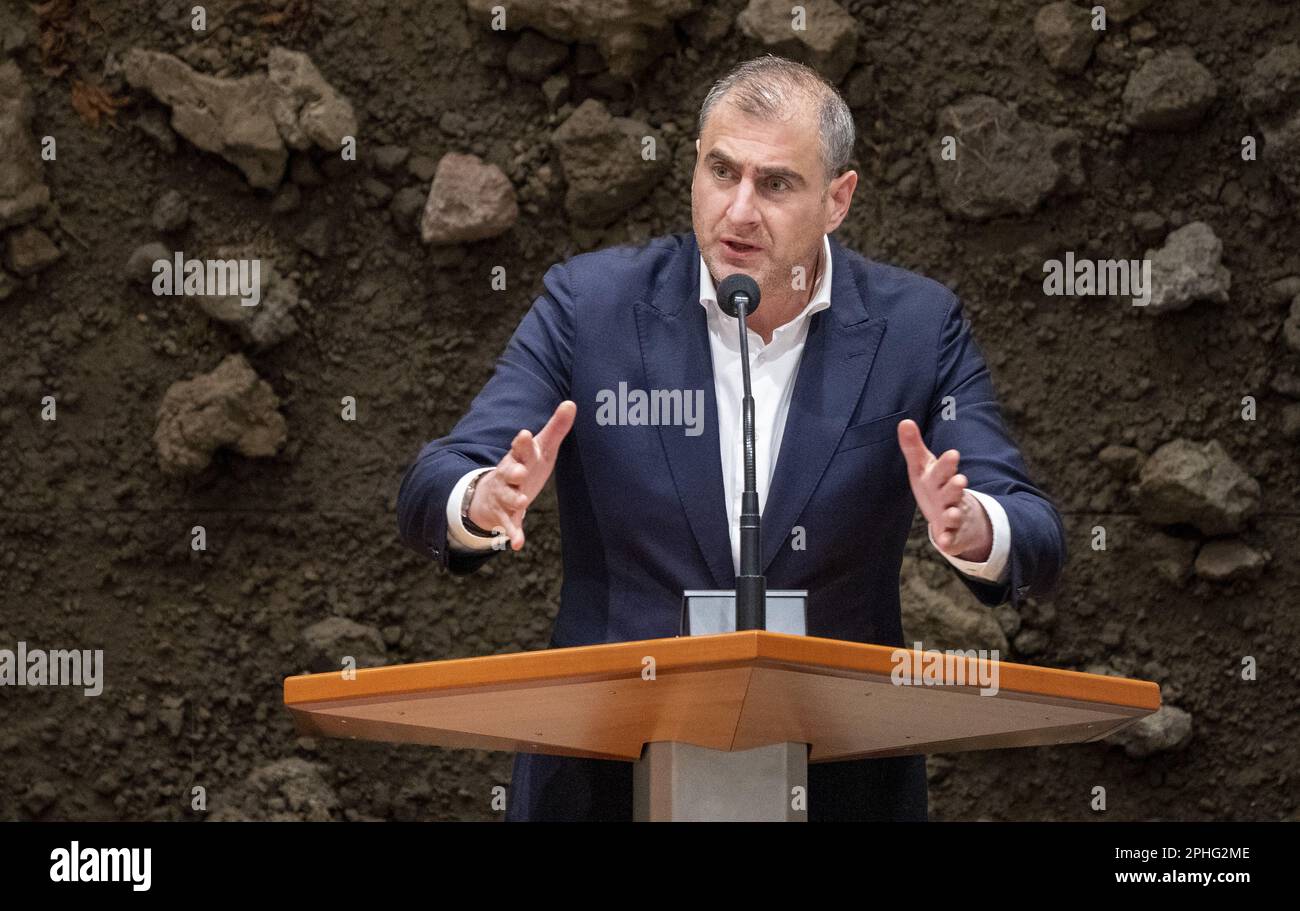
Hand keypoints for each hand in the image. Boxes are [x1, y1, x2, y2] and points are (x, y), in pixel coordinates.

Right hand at [469, 400, 575, 550]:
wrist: (489, 494)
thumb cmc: (523, 466)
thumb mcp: (541, 448)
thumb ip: (556, 428)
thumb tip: (571, 403)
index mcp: (519, 457)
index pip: (520, 447)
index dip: (523, 442)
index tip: (525, 435)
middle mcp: (508, 475)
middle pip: (509, 470)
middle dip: (513, 470)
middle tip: (520, 470)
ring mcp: (504, 495)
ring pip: (507, 496)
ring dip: (514, 499)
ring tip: (522, 502)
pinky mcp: (504, 516)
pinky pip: (508, 525)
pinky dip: (513, 534)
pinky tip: (517, 544)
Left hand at [897, 418, 991, 561]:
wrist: (961, 516)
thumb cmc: (936, 486)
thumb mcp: (924, 467)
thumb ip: (913, 447)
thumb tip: (904, 421)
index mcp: (941, 478)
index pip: (943, 469)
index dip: (947, 464)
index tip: (952, 454)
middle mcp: (950, 496)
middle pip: (952, 490)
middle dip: (955, 486)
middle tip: (959, 480)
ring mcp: (954, 515)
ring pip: (955, 514)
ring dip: (953, 513)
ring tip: (951, 513)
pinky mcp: (954, 535)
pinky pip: (952, 539)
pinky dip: (950, 541)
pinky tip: (946, 544)